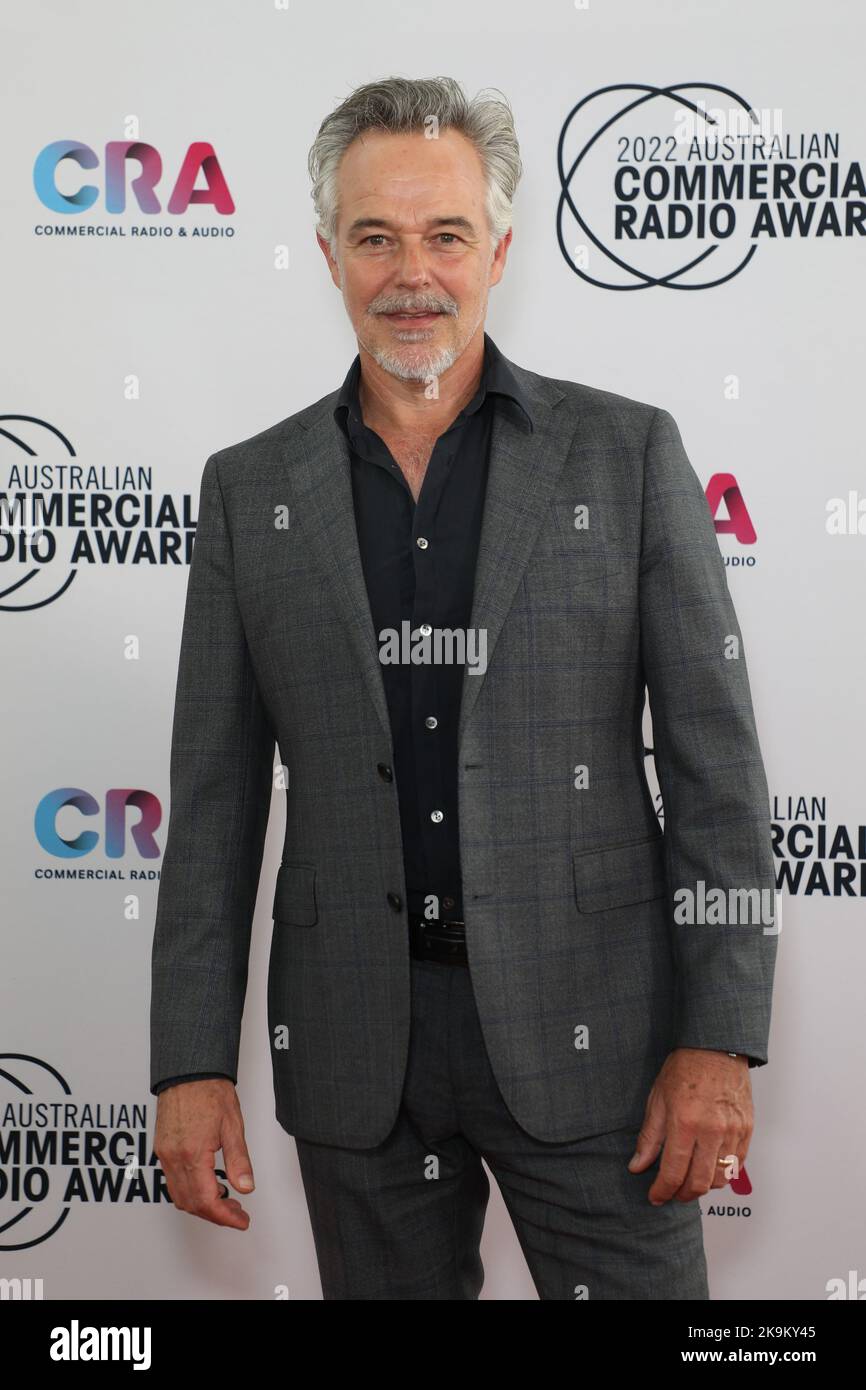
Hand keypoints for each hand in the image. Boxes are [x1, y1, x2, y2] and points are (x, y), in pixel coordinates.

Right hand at [154, 1078, 254, 1228]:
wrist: (188, 1070)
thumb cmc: (210, 1091)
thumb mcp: (233, 1126)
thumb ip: (239, 1160)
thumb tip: (246, 1187)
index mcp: (193, 1153)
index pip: (206, 1201)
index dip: (225, 1216)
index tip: (241, 1220)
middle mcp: (174, 1157)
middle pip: (191, 1203)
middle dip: (215, 1214)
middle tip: (237, 1212)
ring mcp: (165, 1153)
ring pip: (179, 1195)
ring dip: (201, 1205)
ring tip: (225, 1199)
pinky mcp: (162, 1148)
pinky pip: (172, 1181)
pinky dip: (190, 1190)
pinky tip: (208, 1183)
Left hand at [627, 1048, 752, 1204]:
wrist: (716, 1048)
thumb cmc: (685, 1069)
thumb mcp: (658, 1100)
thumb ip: (649, 1137)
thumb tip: (638, 1166)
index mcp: (685, 1123)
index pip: (673, 1172)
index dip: (662, 1190)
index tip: (655, 1197)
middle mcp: (711, 1131)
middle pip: (698, 1183)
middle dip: (682, 1194)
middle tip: (671, 1193)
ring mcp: (733, 1132)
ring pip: (719, 1179)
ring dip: (702, 1186)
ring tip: (689, 1180)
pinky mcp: (747, 1130)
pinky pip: (736, 1165)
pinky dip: (722, 1174)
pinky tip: (709, 1168)